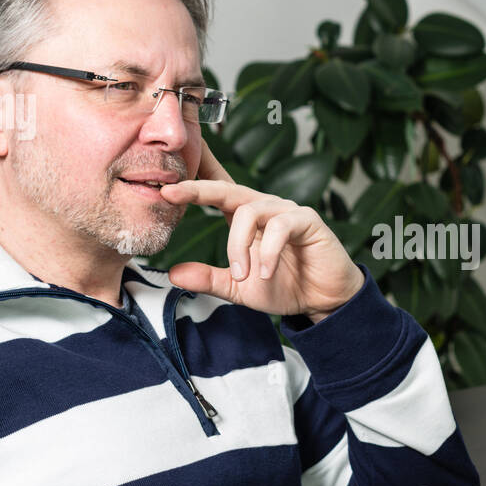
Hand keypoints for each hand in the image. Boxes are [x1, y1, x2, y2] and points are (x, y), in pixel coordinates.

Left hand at [159, 138, 364, 321]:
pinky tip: (264, 273)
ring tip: (242, 275)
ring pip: (249, 210)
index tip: (163, 184)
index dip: (192, 183)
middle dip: (197, 189)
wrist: (322, 301)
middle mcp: (263, 208)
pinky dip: (268, 251)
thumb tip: (174, 273)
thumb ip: (209, 279)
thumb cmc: (283, 287)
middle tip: (170, 194)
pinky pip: (280, 226)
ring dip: (238, 244)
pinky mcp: (307, 220)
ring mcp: (286, 211)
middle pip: (226, 189)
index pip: (216, 192)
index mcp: (244, 218)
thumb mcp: (238, 288)